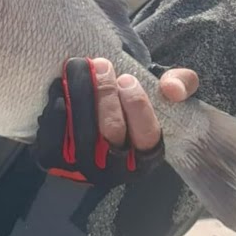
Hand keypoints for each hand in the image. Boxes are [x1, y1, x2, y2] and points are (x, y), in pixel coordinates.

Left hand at [33, 57, 198, 185]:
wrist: (91, 115)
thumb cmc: (130, 104)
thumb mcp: (165, 92)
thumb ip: (181, 83)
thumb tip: (171, 90)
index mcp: (148, 157)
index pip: (147, 137)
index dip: (137, 106)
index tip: (127, 78)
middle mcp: (117, 171)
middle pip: (112, 133)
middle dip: (106, 94)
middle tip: (101, 65)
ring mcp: (84, 170)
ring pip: (83, 134)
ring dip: (80, 93)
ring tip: (79, 65)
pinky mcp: (55, 164)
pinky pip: (54, 140)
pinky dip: (56, 110)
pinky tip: (59, 85)